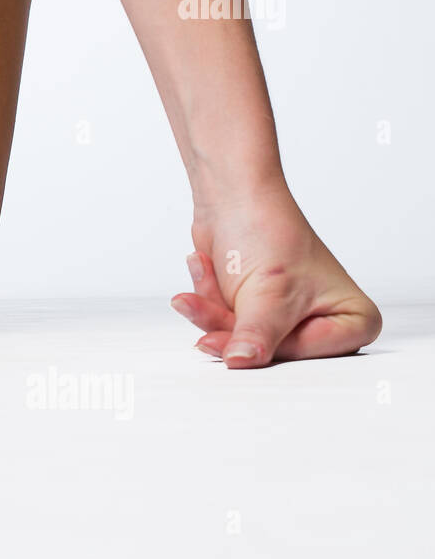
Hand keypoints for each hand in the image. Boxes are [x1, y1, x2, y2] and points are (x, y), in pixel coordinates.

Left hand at [171, 187, 380, 368]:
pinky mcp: (253, 311)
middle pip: (268, 351)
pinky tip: (205, 266)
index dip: (269, 341)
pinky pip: (223, 326)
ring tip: (204, 271)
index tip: (248, 318)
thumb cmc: (268, 231)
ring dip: (210, 309)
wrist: (231, 195)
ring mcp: (286, 317)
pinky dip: (207, 299)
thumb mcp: (268, 295)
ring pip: (239, 341)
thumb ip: (256, 337)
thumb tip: (243, 362)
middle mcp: (323, 322)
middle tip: (203, 306)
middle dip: (227, 324)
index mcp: (354, 321)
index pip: (306, 355)